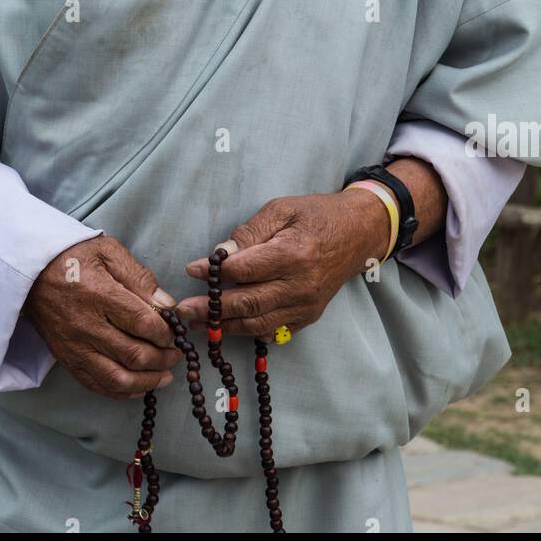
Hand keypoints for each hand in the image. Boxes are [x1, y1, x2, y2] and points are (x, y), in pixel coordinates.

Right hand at [24, 236, 182, 399]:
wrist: (30, 274)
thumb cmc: (73, 258)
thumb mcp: (108, 252)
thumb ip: (139, 277)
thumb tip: (167, 304)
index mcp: (99, 295)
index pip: (142, 322)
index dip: (165, 332)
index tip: (174, 331)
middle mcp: (86, 326)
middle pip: (133, 354)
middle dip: (162, 358)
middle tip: (176, 355)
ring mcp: (75, 347)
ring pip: (117, 378)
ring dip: (147, 381)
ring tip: (164, 376)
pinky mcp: (67, 360)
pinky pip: (97, 385)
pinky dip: (121, 392)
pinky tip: (139, 387)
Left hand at [172, 190, 390, 337]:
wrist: (358, 233)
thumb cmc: (316, 215)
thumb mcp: (282, 209)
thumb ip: (250, 232)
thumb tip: (220, 255)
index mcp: (292, 254)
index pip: (243, 269)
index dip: (213, 272)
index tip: (191, 269)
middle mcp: (300, 286)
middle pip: (247, 303)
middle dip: (210, 309)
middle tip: (181, 310)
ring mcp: (305, 306)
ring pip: (257, 323)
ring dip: (223, 325)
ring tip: (195, 323)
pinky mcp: (308, 316)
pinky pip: (273, 330)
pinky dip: (248, 331)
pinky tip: (226, 327)